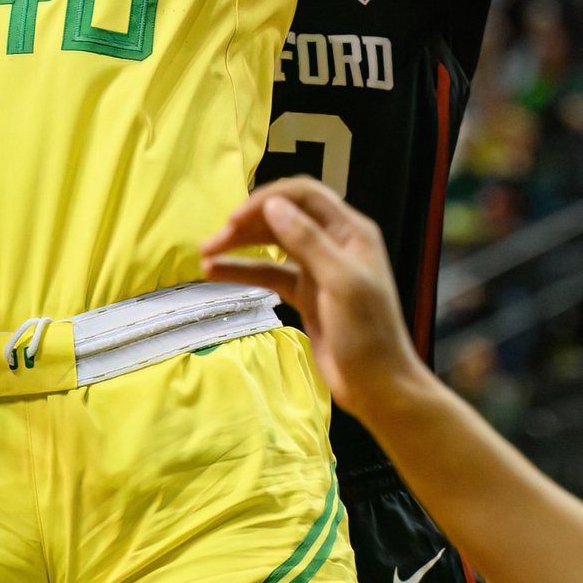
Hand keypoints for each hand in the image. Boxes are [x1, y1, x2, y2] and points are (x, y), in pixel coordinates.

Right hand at [201, 176, 428, 423]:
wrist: (377, 387)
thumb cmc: (368, 333)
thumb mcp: (341, 283)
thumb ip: (308, 241)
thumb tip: (272, 205)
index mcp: (350, 231)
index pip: (304, 195)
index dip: (268, 199)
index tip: (235, 218)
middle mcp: (333, 242)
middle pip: (284, 215)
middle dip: (248, 223)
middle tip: (214, 239)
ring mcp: (317, 268)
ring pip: (273, 243)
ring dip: (240, 245)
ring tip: (206, 252)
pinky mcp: (304, 293)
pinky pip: (269, 273)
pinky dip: (243, 271)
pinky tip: (215, 272)